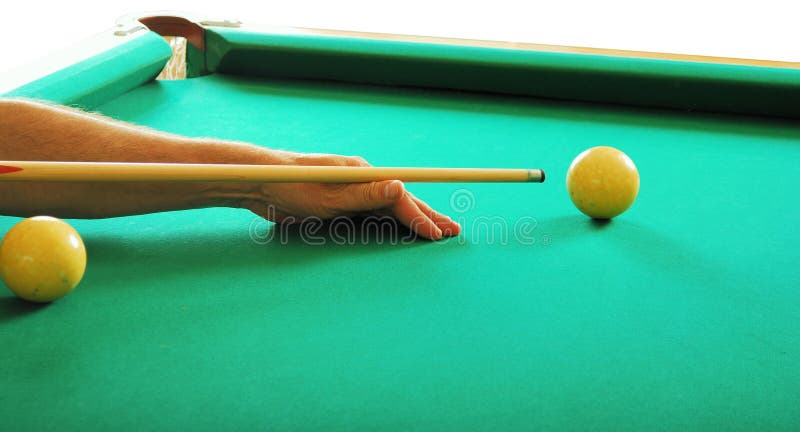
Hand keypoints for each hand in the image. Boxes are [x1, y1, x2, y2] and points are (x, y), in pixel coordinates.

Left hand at [242, 152, 460, 239]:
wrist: (260, 181)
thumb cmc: (291, 186)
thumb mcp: (328, 195)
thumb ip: (365, 194)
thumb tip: (400, 188)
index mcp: (363, 174)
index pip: (401, 198)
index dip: (421, 218)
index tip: (438, 235)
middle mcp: (362, 179)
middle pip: (402, 200)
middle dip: (428, 216)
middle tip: (454, 231)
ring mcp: (352, 189)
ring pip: (391, 208)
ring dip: (414, 219)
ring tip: (436, 231)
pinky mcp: (341, 199)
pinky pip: (375, 212)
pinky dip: (392, 222)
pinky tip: (401, 228)